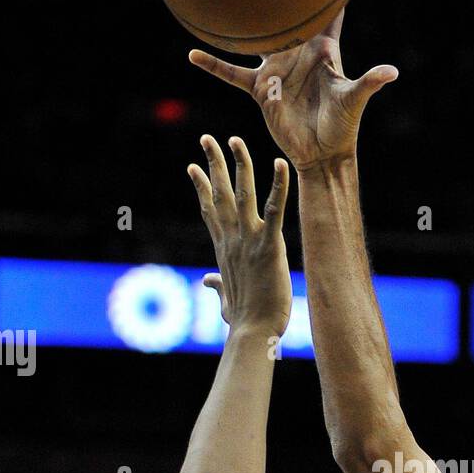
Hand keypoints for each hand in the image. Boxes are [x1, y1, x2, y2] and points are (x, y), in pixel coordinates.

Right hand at [188, 135, 291, 338]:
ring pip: (243, 194)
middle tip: (207, 138)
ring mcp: (249, 240)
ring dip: (239, 164)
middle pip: (219, 194)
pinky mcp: (269, 246)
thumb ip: (216, 286)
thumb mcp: (225, 300)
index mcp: (224, 249)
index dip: (201, 187)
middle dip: (213, 164)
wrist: (254, 333)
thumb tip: (207, 282)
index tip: (192, 166)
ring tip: (235, 139)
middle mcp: (232, 239)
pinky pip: (274, 210)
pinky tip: (280, 163)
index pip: (209, 210)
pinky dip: (278, 186)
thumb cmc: (243, 321)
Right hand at [189, 10, 397, 172]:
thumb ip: (369, 83)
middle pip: (286, 17)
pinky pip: (232, 74)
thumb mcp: (353, 101)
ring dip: (241, 22)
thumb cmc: (342, 126)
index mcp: (322, 51)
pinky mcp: (260, 90)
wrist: (322, 153)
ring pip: (254, 39)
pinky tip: (192, 54)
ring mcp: (276, 69)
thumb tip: (391, 72)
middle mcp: (296, 54)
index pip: (327, 14)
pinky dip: (213, 66)